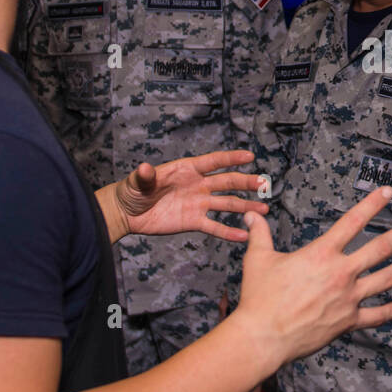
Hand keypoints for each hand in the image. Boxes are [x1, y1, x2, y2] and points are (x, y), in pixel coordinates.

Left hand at [98, 150, 267, 243]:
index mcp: (187, 169)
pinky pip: (214, 226)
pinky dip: (228, 232)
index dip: (230, 158)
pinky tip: (244, 236)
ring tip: (264, 210)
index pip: (213, 162)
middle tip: (263, 184)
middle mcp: (197, 185)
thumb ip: (144, 177)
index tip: (249, 156)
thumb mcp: (136, 182)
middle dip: (245, 183)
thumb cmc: (132, 191)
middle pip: (226, 182)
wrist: (127, 214)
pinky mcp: (193, 221)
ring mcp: (197, 204)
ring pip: (226, 204)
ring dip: (245, 207)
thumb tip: (145, 169)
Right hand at [234, 186, 391, 364]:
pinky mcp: (348, 322)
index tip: (387, 193)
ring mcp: (348, 299)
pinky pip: (375, 316)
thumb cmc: (259, 298)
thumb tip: (252, 217)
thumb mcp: (258, 259)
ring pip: (385, 280)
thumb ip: (259, 235)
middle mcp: (340, 273)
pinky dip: (389, 311)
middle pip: (379, 249)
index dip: (372, 204)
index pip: (352, 221)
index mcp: (321, 254)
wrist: (264, 336)